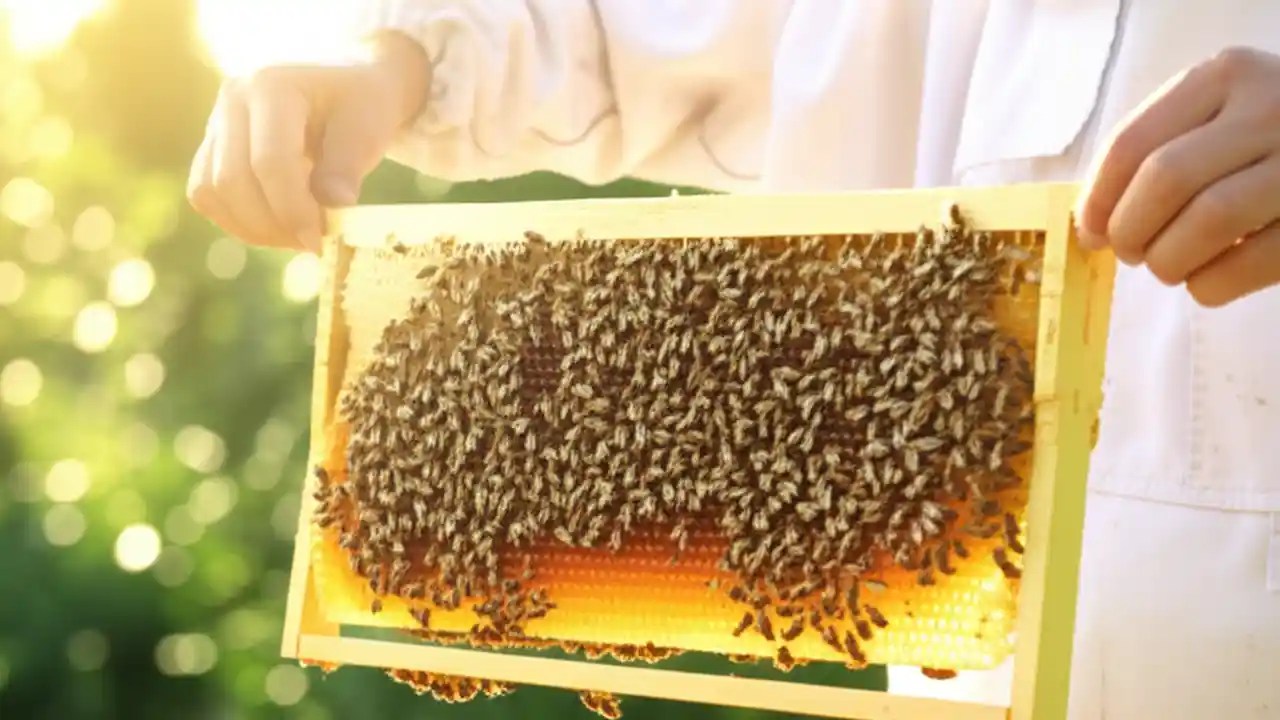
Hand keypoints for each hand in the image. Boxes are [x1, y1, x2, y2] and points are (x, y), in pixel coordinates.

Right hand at [186, 32, 430, 251]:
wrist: (347, 90)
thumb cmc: (361, 107)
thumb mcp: (368, 128)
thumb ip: (348, 166)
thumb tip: (333, 205)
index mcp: (272, 86)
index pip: (269, 161)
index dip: (292, 209)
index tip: (319, 240)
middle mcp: (233, 99)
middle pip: (232, 180)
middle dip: (272, 224)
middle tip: (311, 243)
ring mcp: (217, 121)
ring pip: (210, 191)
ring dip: (252, 228)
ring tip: (296, 237)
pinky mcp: (212, 146)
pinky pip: (205, 194)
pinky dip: (236, 221)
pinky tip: (275, 229)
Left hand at [1076, 47, 1279, 306]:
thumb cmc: (1261, 143)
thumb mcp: (1213, 119)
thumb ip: (1153, 155)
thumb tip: (1089, 228)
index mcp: (1226, 76)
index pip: (1132, 142)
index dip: (1098, 199)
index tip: (1091, 231)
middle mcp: (1269, 108)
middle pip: (1166, 179)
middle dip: (1131, 231)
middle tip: (1131, 252)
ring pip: (1208, 220)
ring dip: (1169, 260)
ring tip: (1169, 267)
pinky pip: (1248, 264)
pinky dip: (1210, 285)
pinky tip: (1207, 281)